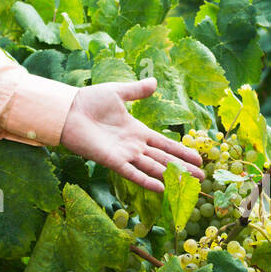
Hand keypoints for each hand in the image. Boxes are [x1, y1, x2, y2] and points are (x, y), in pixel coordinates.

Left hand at [57, 77, 204, 192]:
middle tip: (202, 177)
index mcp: (136, 131)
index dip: (181, 150)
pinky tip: (162, 189)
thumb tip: (155, 82)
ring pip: (153, 167)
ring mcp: (124, 154)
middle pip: (163, 158)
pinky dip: (147, 181)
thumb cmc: (89, 100)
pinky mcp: (112, 161)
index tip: (198, 157)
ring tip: (190, 184)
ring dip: (171, 176)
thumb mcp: (118, 92)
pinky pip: (132, 173)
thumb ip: (137, 90)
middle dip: (183, 168)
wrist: (68, 110)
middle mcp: (133, 146)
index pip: (164, 143)